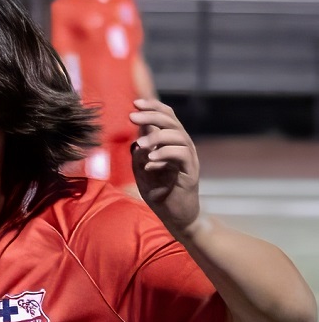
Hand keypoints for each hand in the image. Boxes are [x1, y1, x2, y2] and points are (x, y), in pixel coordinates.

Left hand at [130, 100, 200, 237]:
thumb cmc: (160, 193)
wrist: (175, 216)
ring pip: (178, 136)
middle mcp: (183, 146)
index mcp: (172, 143)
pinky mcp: (190, 173)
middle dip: (151, 116)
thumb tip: (136, 139)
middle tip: (132, 117)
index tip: (135, 104)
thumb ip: (140, 154)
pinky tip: (149, 163)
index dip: (153, 107)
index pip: (167, 117)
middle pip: (172, 122)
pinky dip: (164, 156)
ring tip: (140, 147)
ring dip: (157, 138)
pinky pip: (181, 156)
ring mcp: (188, 159)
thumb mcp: (143, 170)